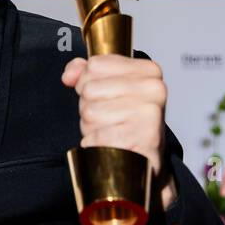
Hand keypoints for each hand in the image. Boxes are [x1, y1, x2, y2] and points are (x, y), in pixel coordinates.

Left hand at [61, 54, 176, 208]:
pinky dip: (94, 142)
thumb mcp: (109, 88)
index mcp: (149, 71)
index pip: (95, 65)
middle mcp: (154, 89)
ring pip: (90, 112)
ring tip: (110, 130)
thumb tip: (70, 75)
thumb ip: (85, 72)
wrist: (145, 160)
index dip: (88, 81)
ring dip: (91, 125)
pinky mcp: (141, 139)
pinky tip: (110, 144)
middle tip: (108, 117)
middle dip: (89, 106)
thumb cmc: (126, 122)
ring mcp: (150, 114)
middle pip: (89, 89)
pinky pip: (96, 136)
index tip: (104, 95)